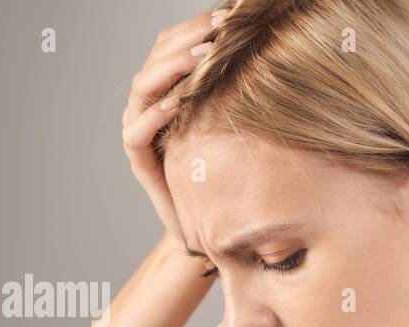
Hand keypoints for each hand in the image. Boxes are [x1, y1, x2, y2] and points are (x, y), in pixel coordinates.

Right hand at [121, 8, 226, 244]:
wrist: (210, 224)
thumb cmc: (225, 172)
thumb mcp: (236, 124)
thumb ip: (238, 92)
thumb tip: (271, 57)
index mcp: (168, 87)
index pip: (172, 44)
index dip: (195, 26)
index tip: (228, 13)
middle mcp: (148, 103)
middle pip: (157, 56)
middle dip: (188, 37)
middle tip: (220, 27)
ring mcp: (138, 128)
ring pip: (143, 86)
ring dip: (173, 67)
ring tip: (202, 55)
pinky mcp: (138, 159)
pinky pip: (137, 130)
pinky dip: (154, 114)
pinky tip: (176, 102)